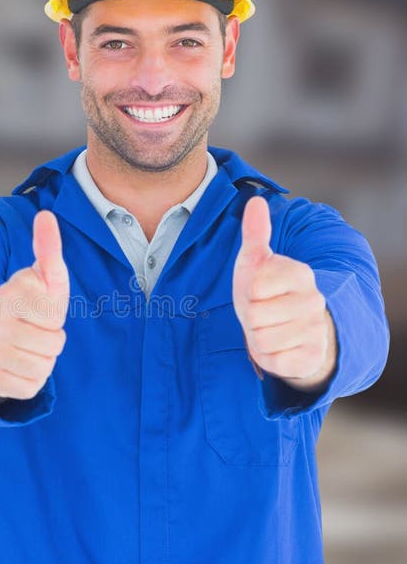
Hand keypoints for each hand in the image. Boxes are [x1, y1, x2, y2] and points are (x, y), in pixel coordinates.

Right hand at [0, 210, 69, 403]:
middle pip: (54, 343)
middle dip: (52, 339)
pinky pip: (32, 387)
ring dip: (44, 360)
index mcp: (9, 294)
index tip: (39, 309)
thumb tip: (46, 215)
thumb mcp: (43, 277)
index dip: (55, 315)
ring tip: (29, 347)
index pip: (55, 315)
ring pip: (45, 367)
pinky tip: (20, 365)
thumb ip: (48, 249)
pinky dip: (33, 379)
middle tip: (35, 330)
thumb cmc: (29, 305)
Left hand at [232, 196, 336, 390]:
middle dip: (250, 319)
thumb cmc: (267, 293)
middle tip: (261, 315)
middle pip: (255, 316)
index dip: (247, 293)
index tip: (257, 293)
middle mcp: (314, 300)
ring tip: (269, 330)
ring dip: (258, 339)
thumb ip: (255, 233)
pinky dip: (268, 359)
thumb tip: (255, 201)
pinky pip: (274, 362)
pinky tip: (278, 348)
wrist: (292, 331)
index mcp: (300, 273)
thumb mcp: (256, 262)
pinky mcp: (312, 357)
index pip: (254, 286)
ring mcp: (316, 330)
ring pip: (262, 341)